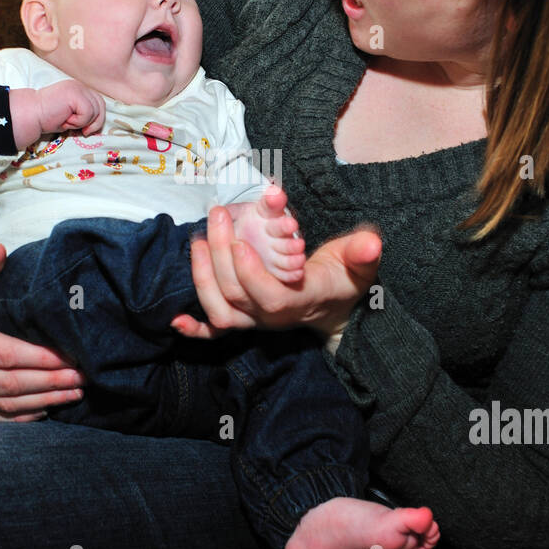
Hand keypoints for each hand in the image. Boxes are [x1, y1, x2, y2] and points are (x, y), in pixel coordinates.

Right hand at [0, 243, 85, 420]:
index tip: (70, 355)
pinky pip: (0, 418)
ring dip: (46, 400)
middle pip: (10, 384)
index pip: (3, 354)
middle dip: (50, 381)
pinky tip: (52, 406)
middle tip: (83, 375)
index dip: (38, 357)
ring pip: (8, 405)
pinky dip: (28, 415)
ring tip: (77, 390)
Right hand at [37, 79, 105, 135]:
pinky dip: (78, 121)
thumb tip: (98, 127)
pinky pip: (88, 112)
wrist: (30, 114)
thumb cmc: (47, 118)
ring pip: (95, 110)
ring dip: (83, 122)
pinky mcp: (75, 94)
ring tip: (68, 122)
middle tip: (83, 132)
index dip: (96, 119)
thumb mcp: (71, 116)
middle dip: (95, 122)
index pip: (98, 103)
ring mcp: (78, 88)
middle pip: (101, 106)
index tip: (86, 131)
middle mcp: (79, 86)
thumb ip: (84, 115)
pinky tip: (65, 119)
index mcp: (78, 90)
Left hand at [170, 206, 381, 338]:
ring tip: (197, 240)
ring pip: (221, 311)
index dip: (251, 275)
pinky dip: (195, 329)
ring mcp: (255, 320)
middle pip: (237, 297)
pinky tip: (177, 320)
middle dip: (221, 256)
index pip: (270, 298)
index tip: (240, 242)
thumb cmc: (344, 278)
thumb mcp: (359, 262)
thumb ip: (363, 252)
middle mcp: (272, 316)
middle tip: (218, 216)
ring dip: (203, 278)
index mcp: (300, 301)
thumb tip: (371, 243)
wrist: (333, 303)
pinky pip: (216, 333)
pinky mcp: (244, 319)